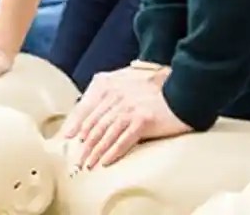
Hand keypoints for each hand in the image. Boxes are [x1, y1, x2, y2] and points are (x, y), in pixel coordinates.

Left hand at [61, 65, 191, 169]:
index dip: (75, 126)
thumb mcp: (127, 84)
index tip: (66, 140)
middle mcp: (116, 95)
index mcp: (109, 85)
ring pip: (106, 134)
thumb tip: (94, 114)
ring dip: (95, 152)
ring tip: (89, 165)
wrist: (183, 92)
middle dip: (83, 145)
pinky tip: (106, 162)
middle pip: (93, 124)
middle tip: (76, 160)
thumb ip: (109, 96)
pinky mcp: (143, 120)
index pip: (86, 108)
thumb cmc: (155, 90)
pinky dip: (113, 152)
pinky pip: (124, 140)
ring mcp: (129, 107)